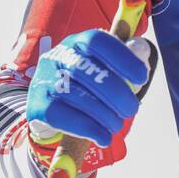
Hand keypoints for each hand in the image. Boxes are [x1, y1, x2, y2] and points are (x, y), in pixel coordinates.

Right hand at [26, 29, 155, 149]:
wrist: (52, 108)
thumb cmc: (87, 86)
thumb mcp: (105, 68)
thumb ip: (124, 60)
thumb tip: (140, 50)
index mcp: (76, 43)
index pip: (97, 41)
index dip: (122, 58)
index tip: (142, 78)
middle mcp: (57, 57)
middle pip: (86, 70)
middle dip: (115, 92)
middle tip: (131, 109)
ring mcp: (43, 81)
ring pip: (75, 95)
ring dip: (103, 114)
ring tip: (117, 125)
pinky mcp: (36, 107)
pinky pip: (61, 117)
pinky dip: (87, 128)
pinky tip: (102, 136)